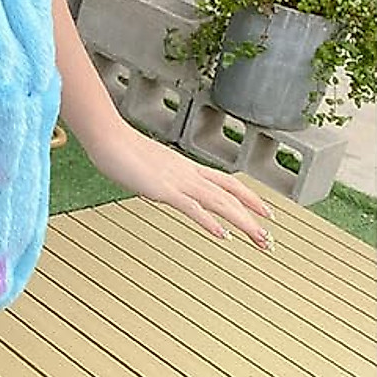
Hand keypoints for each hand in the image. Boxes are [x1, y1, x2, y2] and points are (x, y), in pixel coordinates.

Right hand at [88, 122, 273, 249]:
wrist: (108, 137)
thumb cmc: (120, 150)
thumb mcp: (148, 166)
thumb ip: (159, 176)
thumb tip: (159, 184)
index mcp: (186, 168)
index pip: (227, 182)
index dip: (249, 197)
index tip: (265, 211)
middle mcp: (188, 174)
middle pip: (230, 195)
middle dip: (252, 217)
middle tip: (268, 238)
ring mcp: (177, 181)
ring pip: (219, 202)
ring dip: (242, 222)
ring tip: (259, 239)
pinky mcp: (163, 189)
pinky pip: (192, 207)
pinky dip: (209, 221)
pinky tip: (222, 235)